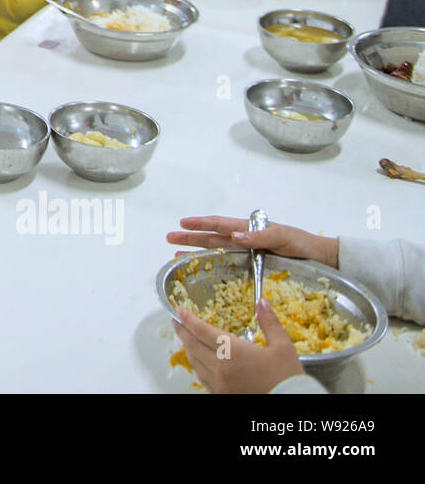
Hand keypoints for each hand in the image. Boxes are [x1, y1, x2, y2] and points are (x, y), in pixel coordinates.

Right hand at [166, 215, 339, 266]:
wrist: (321, 260)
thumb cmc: (303, 245)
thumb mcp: (283, 237)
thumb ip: (260, 236)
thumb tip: (234, 236)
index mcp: (250, 229)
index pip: (220, 225)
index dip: (201, 224)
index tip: (183, 223)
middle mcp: (245, 240)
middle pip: (212, 237)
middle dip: (191, 237)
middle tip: (169, 238)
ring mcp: (247, 253)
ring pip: (216, 250)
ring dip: (197, 251)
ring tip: (177, 253)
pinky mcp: (252, 266)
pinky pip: (227, 263)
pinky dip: (212, 264)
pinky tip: (202, 267)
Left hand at [171, 300, 304, 392]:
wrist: (292, 405)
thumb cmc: (288, 378)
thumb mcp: (283, 347)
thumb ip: (270, 323)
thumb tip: (263, 302)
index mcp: (232, 351)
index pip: (202, 331)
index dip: (189, 319)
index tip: (179, 310)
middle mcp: (220, 367)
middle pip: (193, 346)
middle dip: (183, 332)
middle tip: (176, 322)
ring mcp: (218, 384)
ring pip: (195, 363)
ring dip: (188, 348)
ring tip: (186, 339)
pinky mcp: (221, 395)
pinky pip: (202, 378)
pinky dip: (198, 366)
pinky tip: (200, 362)